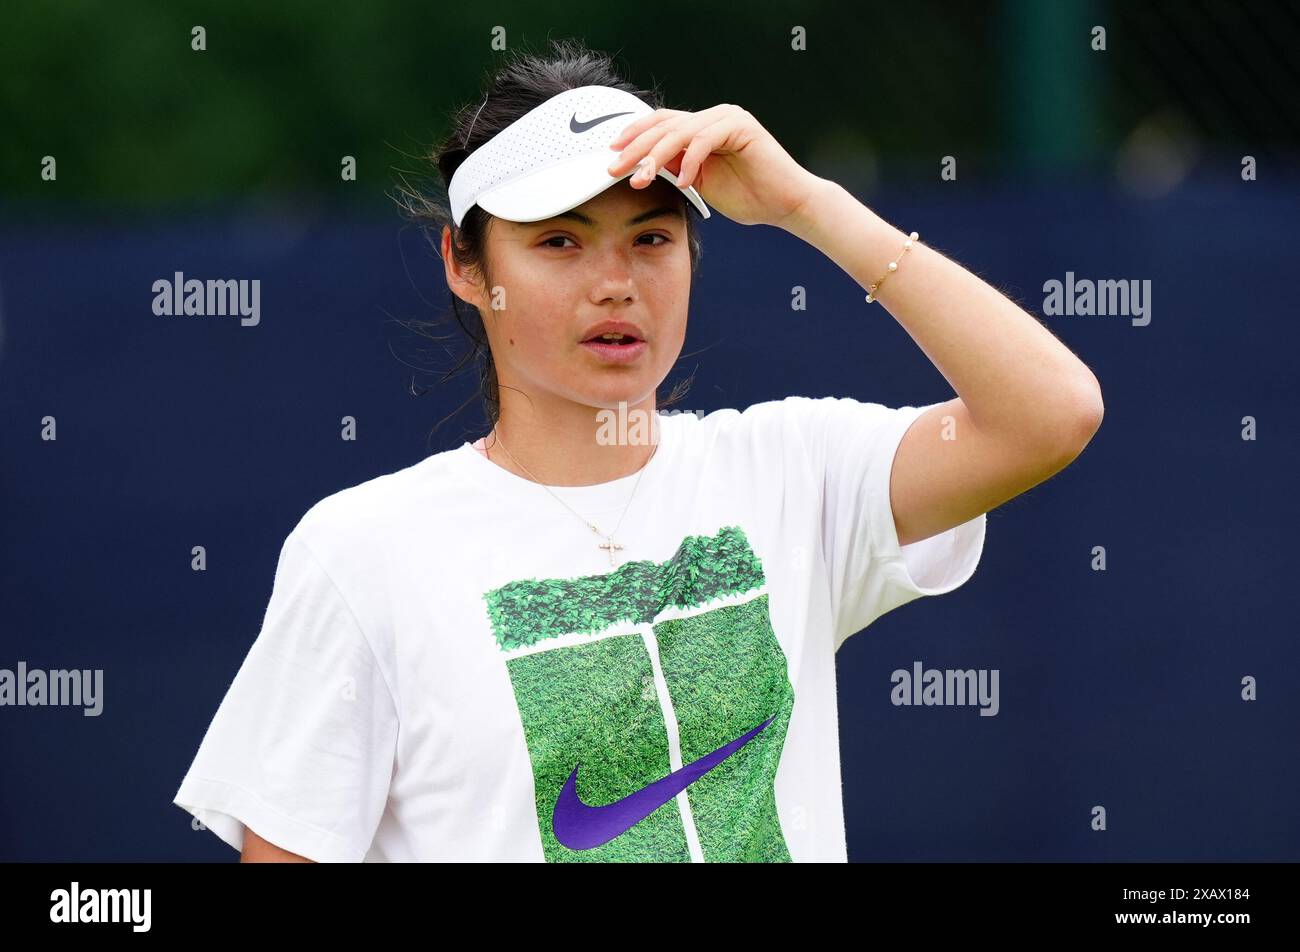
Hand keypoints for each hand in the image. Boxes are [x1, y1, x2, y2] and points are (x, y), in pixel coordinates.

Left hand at [606, 104, 824, 230]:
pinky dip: (690, 162)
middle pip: (664, 124)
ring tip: (641, 179)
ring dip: (655, 157)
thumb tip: (642, 165)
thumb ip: (676, 168)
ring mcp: (728, 118)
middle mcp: (714, 116)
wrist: (787, 204)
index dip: (634, 137)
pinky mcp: (742, 126)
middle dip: (635, 148)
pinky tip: (683, 183)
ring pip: (680, 131)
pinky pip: (704, 140)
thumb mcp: (701, 183)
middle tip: (614, 168)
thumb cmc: (750, 197)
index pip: (661, 124)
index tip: (612, 155)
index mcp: (703, 127)